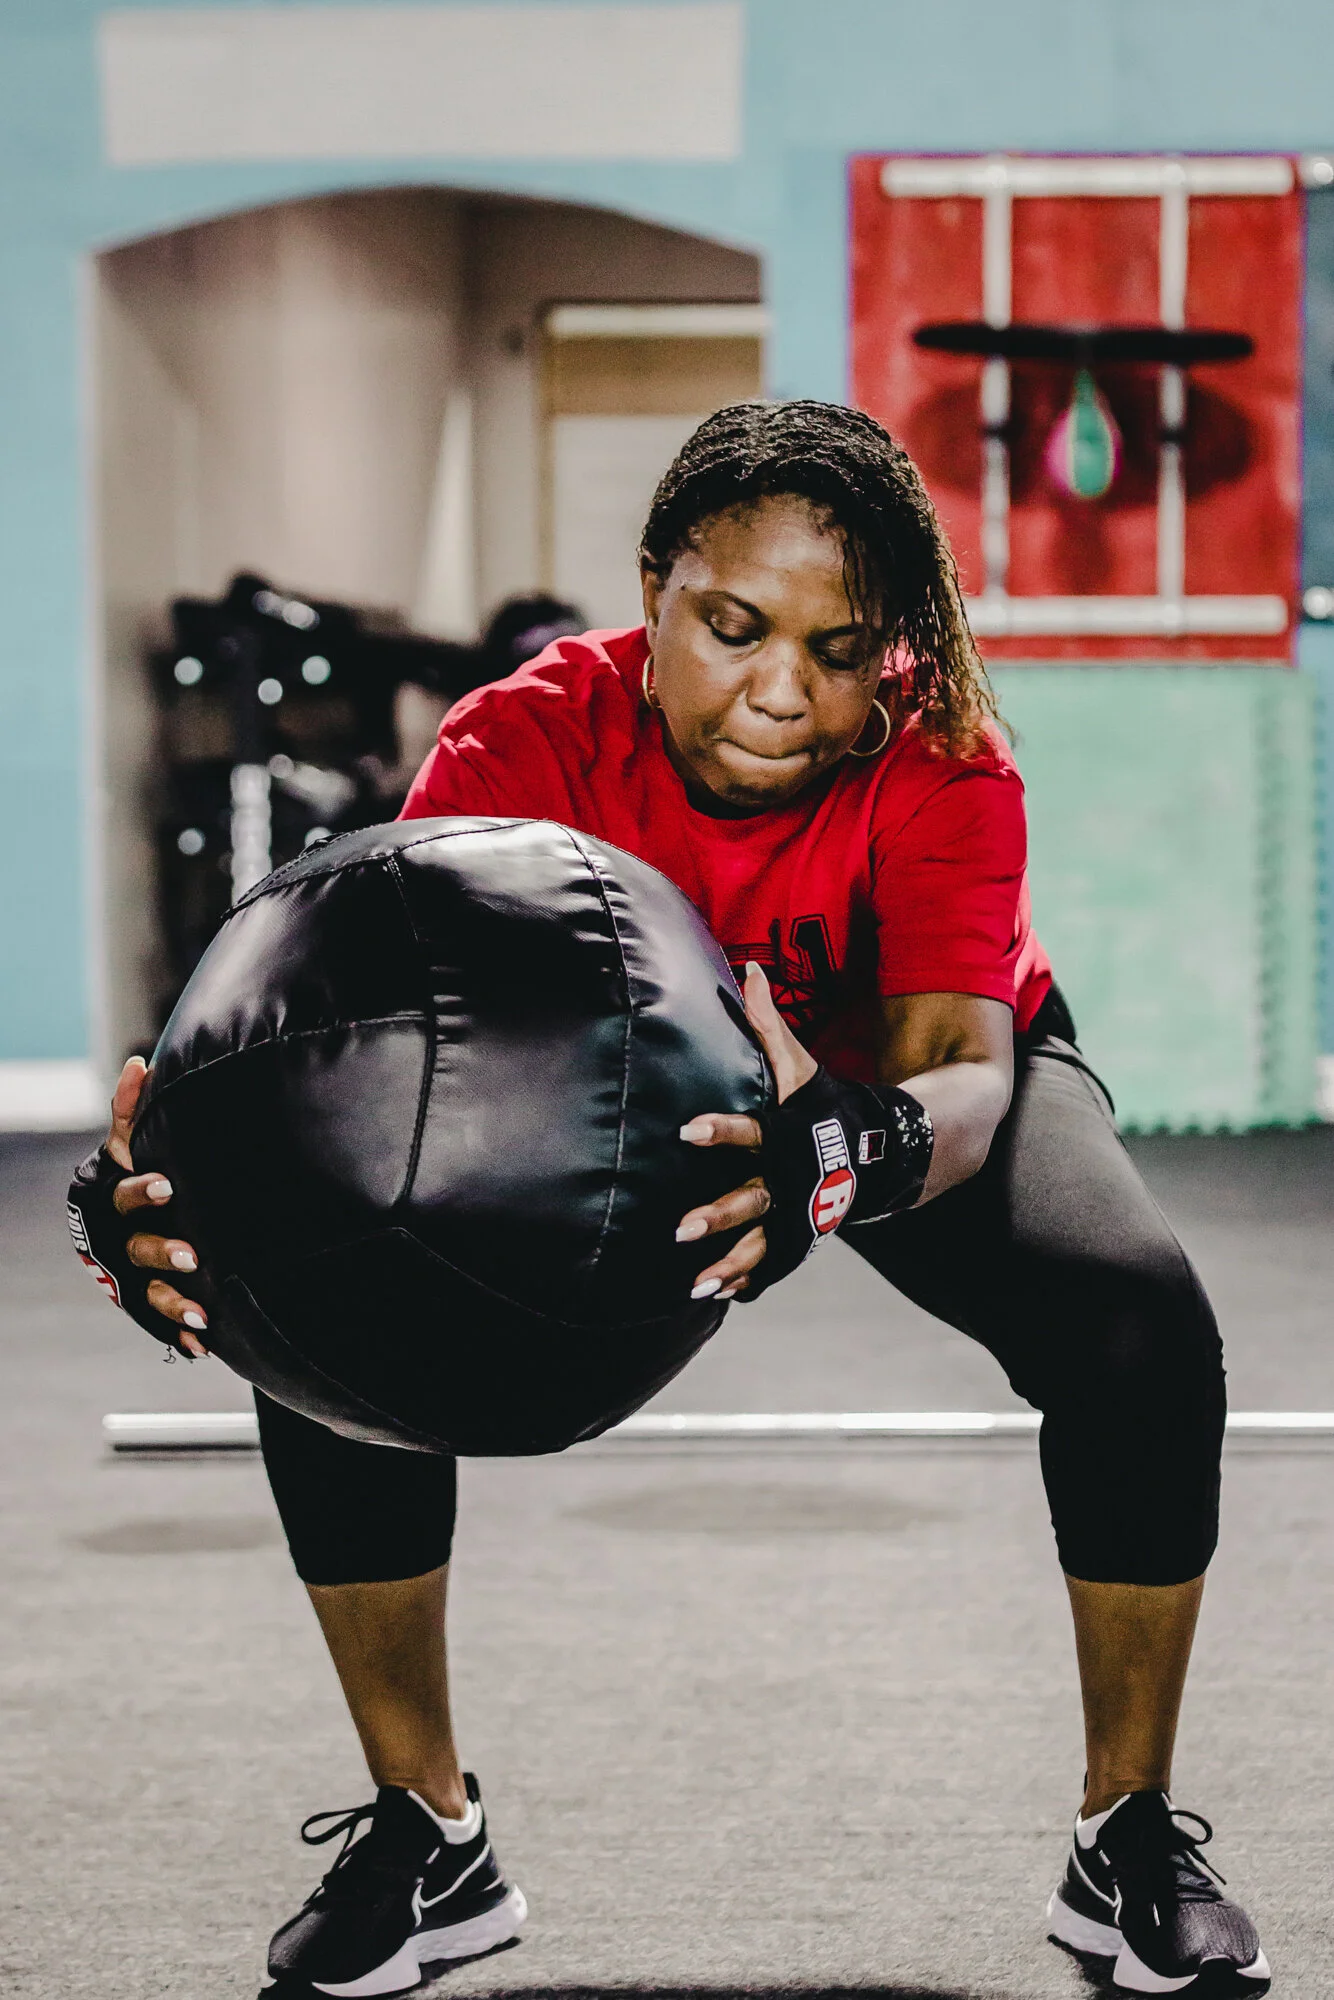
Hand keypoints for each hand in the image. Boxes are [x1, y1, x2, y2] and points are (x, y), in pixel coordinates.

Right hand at [106, 1058, 209, 1356]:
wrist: (125, 1221)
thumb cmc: (138, 1172)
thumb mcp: (131, 1144)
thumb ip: (132, 1109)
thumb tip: (138, 1062)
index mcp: (118, 1198)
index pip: (126, 1194)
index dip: (143, 1192)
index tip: (168, 1185)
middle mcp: (121, 1238)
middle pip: (138, 1246)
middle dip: (162, 1250)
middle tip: (191, 1255)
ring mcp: (131, 1273)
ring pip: (149, 1289)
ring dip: (174, 1300)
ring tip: (203, 1310)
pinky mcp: (145, 1301)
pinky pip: (161, 1322)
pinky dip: (181, 1333)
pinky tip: (203, 1345)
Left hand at [675, 962, 817, 1299]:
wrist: (881, 1149)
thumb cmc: (827, 1101)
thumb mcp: (800, 1063)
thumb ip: (768, 1021)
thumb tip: (750, 967)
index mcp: (784, 1133)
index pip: (749, 1129)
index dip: (720, 1129)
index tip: (686, 1132)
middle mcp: (790, 1176)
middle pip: (752, 1196)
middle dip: (719, 1214)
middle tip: (680, 1229)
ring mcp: (797, 1211)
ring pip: (761, 1242)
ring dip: (729, 1263)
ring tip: (696, 1285)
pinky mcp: (800, 1232)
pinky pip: (773, 1261)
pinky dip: (748, 1279)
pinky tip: (719, 1296)